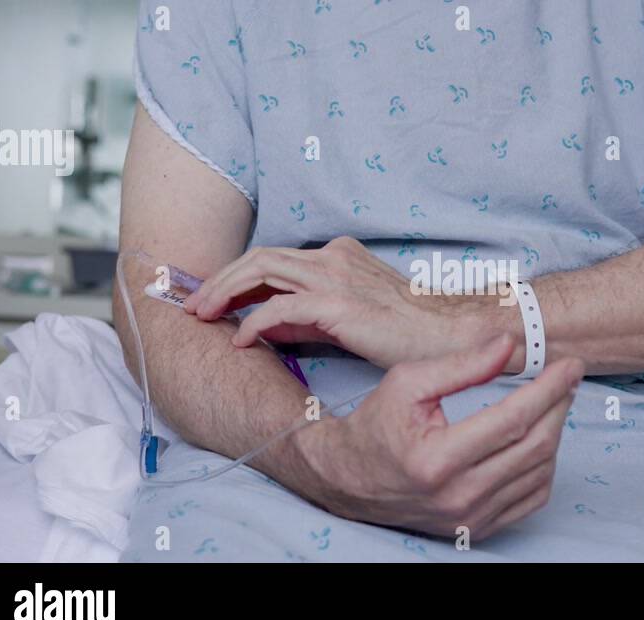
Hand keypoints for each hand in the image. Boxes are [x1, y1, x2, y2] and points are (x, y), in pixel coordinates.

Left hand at [183, 237, 518, 368]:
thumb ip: (308, 316)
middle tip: (193, 304)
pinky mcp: (338, 305)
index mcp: (337, 256)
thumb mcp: (350, 316)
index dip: (237, 277)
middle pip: (259, 258)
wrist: (449, 333)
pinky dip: (254, 322)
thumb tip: (266, 326)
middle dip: (219, 280)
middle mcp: (332, 259)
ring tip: (203, 316)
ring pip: (261, 272)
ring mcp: (335, 278)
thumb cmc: (406, 330)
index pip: (274, 258)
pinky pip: (281, 308)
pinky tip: (240, 339)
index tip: (213, 298)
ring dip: (225, 293)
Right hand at [295, 334, 582, 540]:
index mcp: (438, 459)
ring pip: (540, 472)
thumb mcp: (408, 383)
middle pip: (535, 446)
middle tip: (568, 377)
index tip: (569, 364)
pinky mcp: (478, 528)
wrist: (348, 479)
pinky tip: (539, 437)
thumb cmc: (376, 425)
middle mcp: (458, 496)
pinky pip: (531, 498)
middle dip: (560, 405)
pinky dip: (544, 465)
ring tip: (552, 402)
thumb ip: (461, 365)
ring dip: (555, 432)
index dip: (548, 388)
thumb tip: (510, 345)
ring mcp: (470, 518)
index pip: (513, 419)